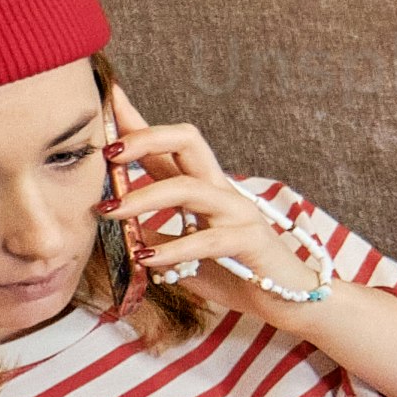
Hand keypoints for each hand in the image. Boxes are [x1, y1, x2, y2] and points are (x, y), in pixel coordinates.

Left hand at [106, 106, 396, 396]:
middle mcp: (221, 190)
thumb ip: (155, 238)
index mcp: (204, 187)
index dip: (137, 121)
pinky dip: (172, 248)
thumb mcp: (184, 254)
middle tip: (106, 153)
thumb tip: (116, 232)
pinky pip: (207, 239)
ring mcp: (238, 212)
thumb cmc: (235, 273)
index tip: (108, 96)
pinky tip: (145, 258)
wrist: (289, 299)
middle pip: (187, 141)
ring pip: (189, 187)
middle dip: (145, 138)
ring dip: (144, 197)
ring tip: (109, 211)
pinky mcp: (250, 240)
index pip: (168, 146)